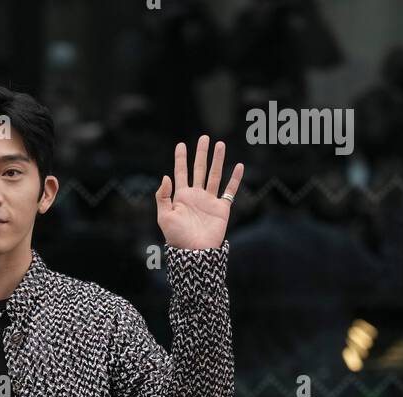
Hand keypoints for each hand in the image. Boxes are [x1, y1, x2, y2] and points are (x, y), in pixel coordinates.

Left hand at [156, 135, 243, 249]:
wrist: (195, 252)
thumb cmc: (177, 238)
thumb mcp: (164, 217)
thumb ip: (162, 197)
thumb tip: (166, 176)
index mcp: (181, 197)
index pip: (181, 173)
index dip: (180, 159)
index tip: (180, 145)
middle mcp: (196, 196)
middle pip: (199, 169)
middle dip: (201, 154)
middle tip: (204, 137)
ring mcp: (209, 201)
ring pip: (215, 175)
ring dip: (218, 160)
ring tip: (220, 144)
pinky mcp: (221, 208)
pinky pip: (230, 191)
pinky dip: (235, 179)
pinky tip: (239, 166)